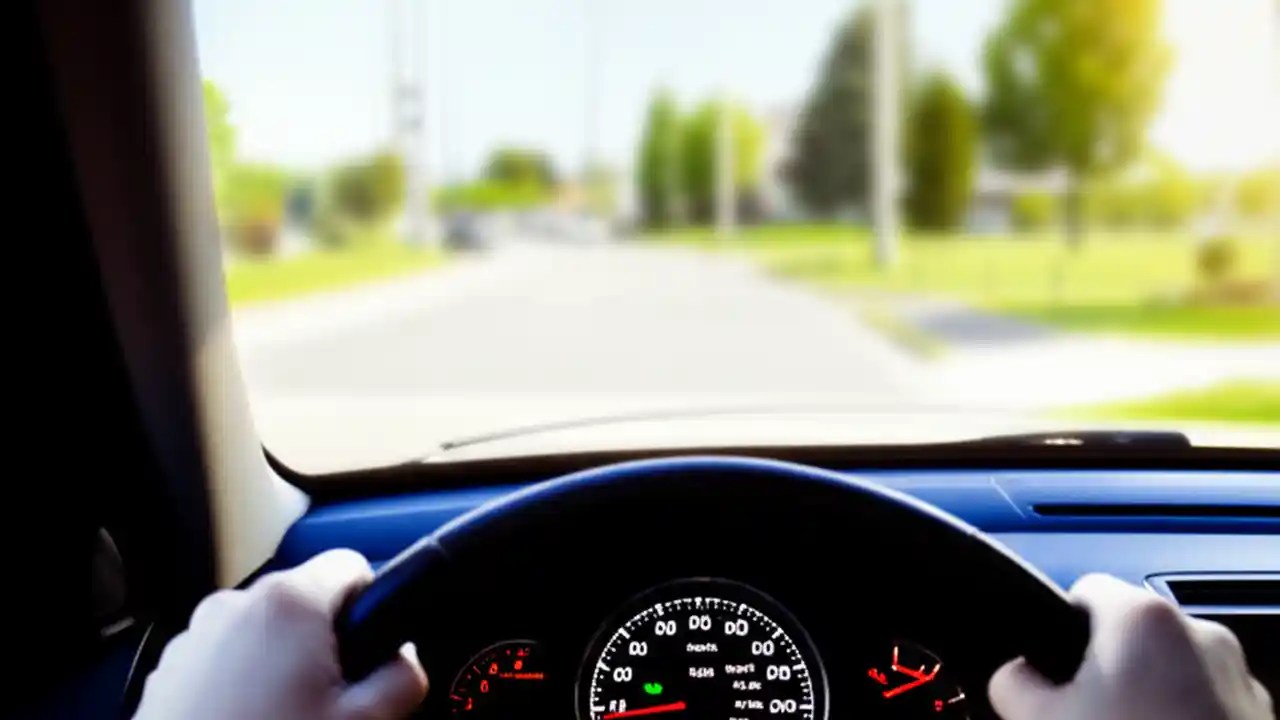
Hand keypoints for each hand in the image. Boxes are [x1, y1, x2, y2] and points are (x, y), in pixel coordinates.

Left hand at [134, 549, 427, 719]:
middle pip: (305, 600)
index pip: (352, 564)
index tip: (371, 644)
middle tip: (329, 699)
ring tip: (283, 716)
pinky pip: (223, 659)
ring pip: (263, 632)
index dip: (372, 603)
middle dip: (324, 642)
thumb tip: (405, 661)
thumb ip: (401, 678)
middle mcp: (235, 605)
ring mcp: (194, 636)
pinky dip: (241, 682)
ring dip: (280, 663)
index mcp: (288, 603)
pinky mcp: (170, 670)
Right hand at [989, 573, 1272, 719]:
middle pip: (1127, 634)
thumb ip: (1013, 683)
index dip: (1058, 633)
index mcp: (1143, 617)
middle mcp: (1198, 632)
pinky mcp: (1256, 713)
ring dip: (1143, 695)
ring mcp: (1235, 674)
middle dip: (1104, 670)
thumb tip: (1015, 676)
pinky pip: (1200, 699)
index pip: (1082, 591)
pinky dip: (1177, 715)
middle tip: (1083, 714)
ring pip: (1167, 669)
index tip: (1054, 675)